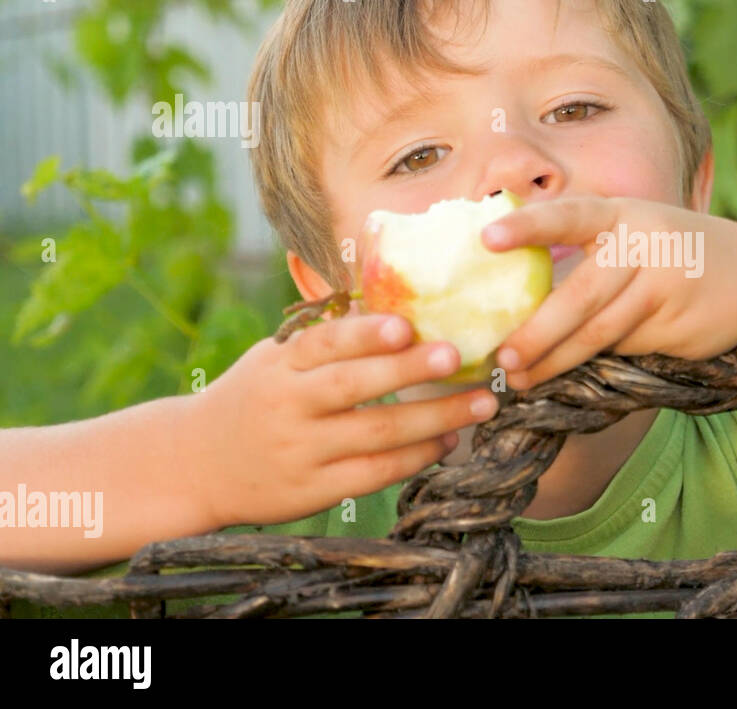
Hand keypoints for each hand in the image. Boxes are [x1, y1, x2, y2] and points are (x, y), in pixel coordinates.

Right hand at [186, 313, 499, 529]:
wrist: (195, 466)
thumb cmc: (254, 399)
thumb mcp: (273, 361)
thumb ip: (325, 341)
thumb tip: (396, 305)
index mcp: (278, 366)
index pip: (323, 344)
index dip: (363, 334)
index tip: (404, 325)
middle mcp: (287, 407)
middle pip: (353, 386)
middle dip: (409, 371)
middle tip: (457, 355)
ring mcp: (300, 451)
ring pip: (375, 433)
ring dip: (434, 418)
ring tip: (481, 404)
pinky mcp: (313, 491)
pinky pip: (374, 473)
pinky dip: (416, 457)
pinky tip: (447, 442)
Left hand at [480, 196, 736, 388]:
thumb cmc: (682, 254)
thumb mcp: (643, 232)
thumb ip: (595, 251)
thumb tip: (525, 298)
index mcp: (623, 213)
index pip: (569, 216)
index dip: (528, 227)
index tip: (486, 240)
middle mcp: (644, 243)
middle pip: (580, 294)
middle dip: (537, 332)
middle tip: (502, 359)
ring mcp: (663, 284)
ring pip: (600, 331)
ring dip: (557, 359)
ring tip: (523, 378)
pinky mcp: (677, 323)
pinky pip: (625, 347)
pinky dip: (595, 362)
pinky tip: (569, 374)